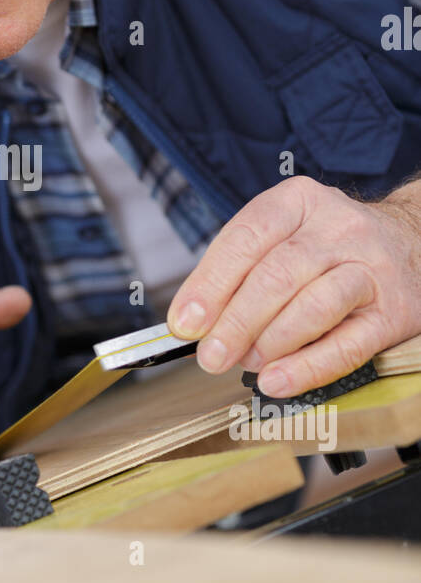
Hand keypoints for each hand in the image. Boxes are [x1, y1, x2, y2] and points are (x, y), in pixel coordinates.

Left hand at [165, 175, 420, 396]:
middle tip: (210, 356)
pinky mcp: (394, 313)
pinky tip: (277, 381)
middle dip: (235, 322)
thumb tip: (193, 323)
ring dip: (270, 342)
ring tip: (247, 364)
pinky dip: (307, 367)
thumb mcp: (285, 236)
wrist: (413, 245)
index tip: (185, 323)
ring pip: (313, 305)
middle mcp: (338, 228)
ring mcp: (370, 268)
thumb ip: (240, 272)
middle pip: (276, 274)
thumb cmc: (330, 248)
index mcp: (299, 201)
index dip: (210, 283)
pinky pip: (347, 345)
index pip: (246, 237)